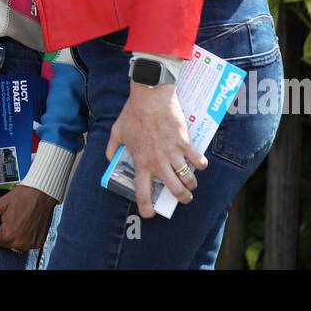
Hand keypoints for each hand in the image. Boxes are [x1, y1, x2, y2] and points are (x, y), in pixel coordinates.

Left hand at [0, 185, 56, 251]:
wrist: (42, 193)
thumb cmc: (21, 196)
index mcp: (7, 235)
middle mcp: (19, 243)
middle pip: (3, 243)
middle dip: (3, 233)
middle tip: (9, 218)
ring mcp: (30, 244)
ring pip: (15, 244)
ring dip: (14, 235)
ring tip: (19, 220)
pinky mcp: (38, 242)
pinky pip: (27, 243)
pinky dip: (25, 236)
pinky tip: (27, 224)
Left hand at [107, 82, 206, 219]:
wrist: (150, 96)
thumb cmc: (133, 113)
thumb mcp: (117, 132)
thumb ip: (112, 148)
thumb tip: (109, 159)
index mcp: (141, 162)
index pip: (143, 192)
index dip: (146, 208)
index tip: (149, 214)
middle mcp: (158, 162)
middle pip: (175, 191)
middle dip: (182, 198)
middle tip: (183, 197)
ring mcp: (173, 153)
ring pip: (188, 179)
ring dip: (191, 185)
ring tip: (191, 184)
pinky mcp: (185, 142)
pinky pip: (198, 160)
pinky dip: (201, 164)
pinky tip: (200, 164)